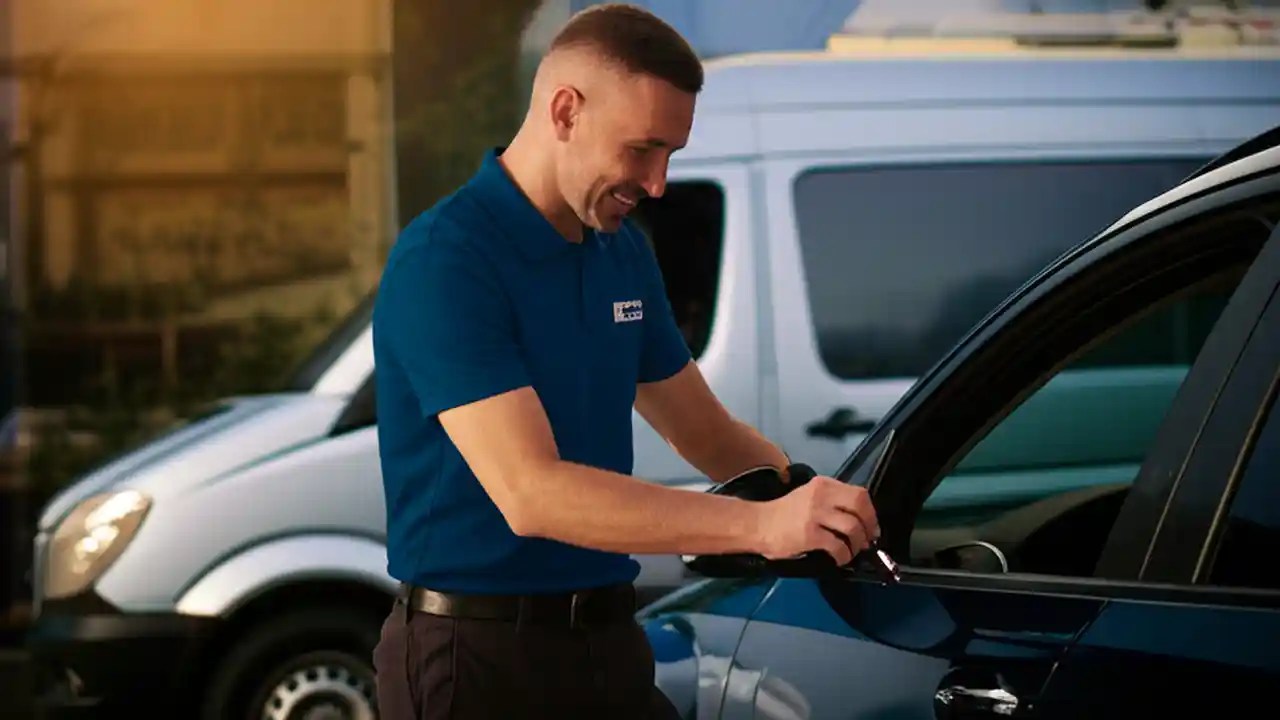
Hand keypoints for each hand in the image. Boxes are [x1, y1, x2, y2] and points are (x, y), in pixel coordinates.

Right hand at [756, 476, 879, 565]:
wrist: (757, 524)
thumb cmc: (783, 514)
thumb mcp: (809, 497)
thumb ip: (831, 502)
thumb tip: (858, 519)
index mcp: (823, 485)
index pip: (859, 494)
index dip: (870, 513)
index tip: (871, 526)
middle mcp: (821, 495)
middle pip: (860, 507)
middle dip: (869, 527)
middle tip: (867, 540)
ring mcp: (815, 514)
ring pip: (852, 527)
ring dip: (858, 543)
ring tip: (853, 551)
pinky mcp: (810, 534)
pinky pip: (838, 546)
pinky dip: (844, 556)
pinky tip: (840, 559)